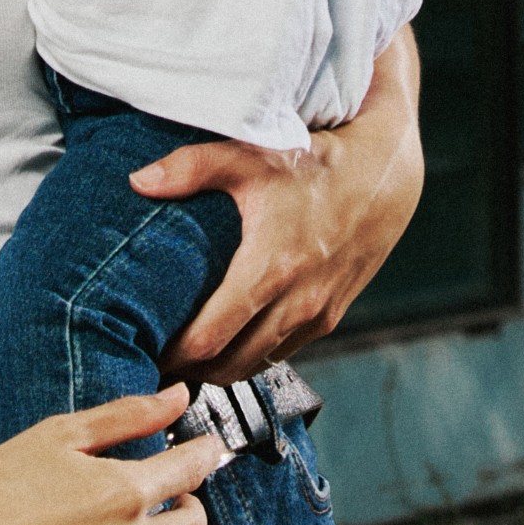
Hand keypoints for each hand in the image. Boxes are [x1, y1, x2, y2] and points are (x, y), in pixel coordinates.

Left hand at [133, 30, 424, 381]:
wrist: (386, 176)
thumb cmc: (316, 163)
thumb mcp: (252, 156)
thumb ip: (191, 168)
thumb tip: (138, 181)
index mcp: (271, 268)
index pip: (210, 338)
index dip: (173, 353)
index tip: (143, 347)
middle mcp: (297, 302)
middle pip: (228, 365)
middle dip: (189, 369)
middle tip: (153, 358)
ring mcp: (317, 315)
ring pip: (256, 365)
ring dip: (220, 367)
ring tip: (184, 355)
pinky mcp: (330, 317)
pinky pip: (282, 352)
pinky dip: (252, 355)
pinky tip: (229, 341)